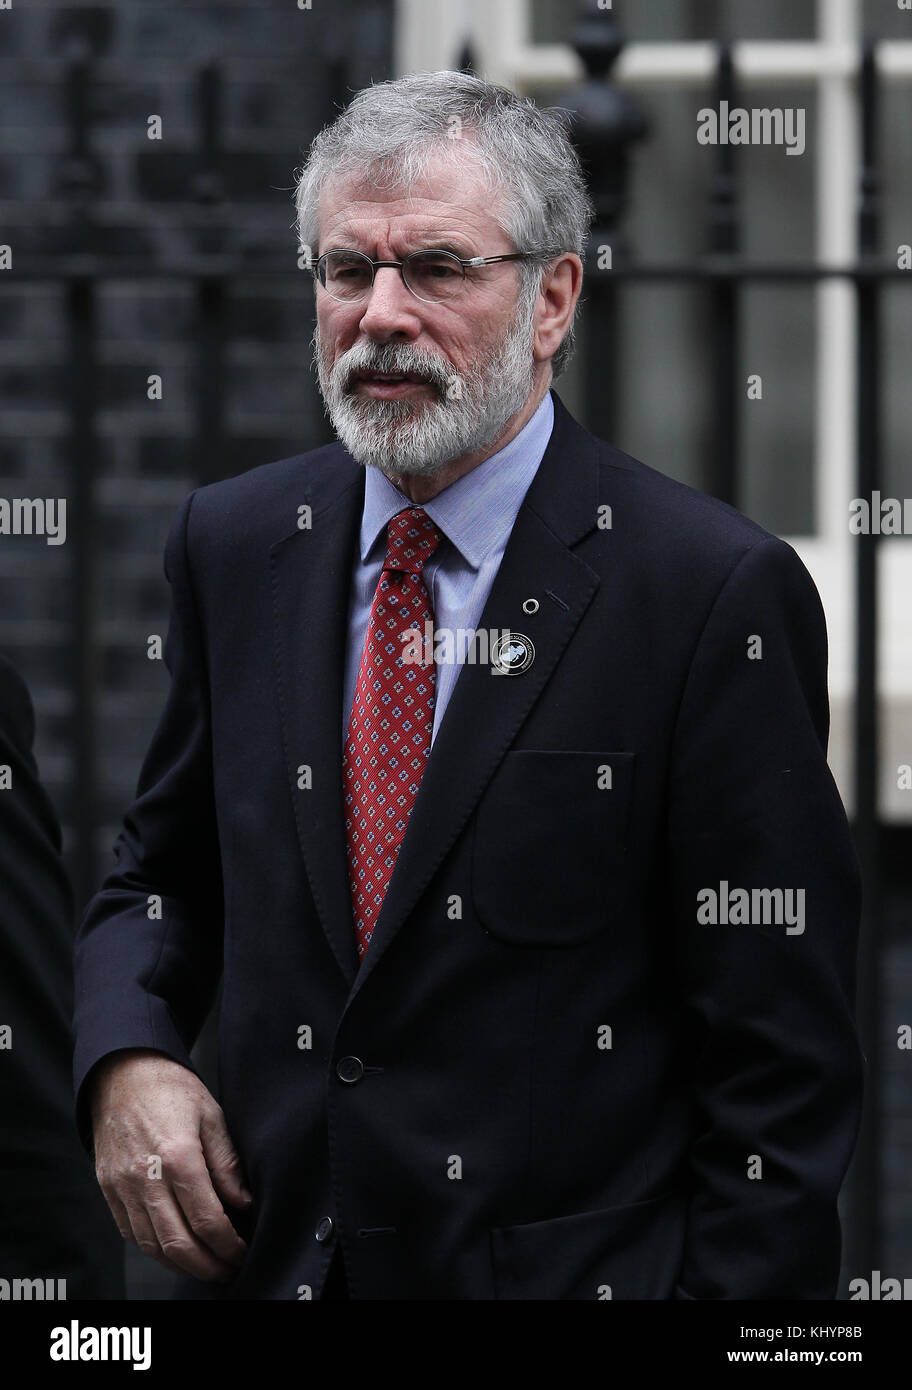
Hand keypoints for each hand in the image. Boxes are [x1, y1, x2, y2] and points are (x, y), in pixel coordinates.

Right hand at [90, 1048, 251, 1281]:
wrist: (123, 1072)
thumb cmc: (170, 1088)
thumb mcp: (212, 1115)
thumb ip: (227, 1164)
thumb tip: (243, 1204)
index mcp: (178, 1156)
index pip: (207, 1219)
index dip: (228, 1245)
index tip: (242, 1251)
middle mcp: (145, 1177)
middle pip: (178, 1244)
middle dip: (208, 1265)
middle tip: (229, 1269)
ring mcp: (122, 1186)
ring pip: (152, 1246)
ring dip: (181, 1265)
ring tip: (206, 1266)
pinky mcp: (108, 1188)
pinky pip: (131, 1233)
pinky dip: (155, 1249)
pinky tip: (175, 1249)